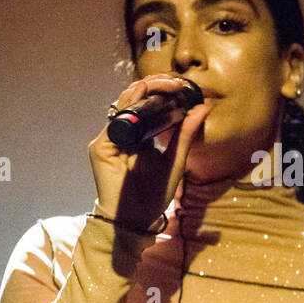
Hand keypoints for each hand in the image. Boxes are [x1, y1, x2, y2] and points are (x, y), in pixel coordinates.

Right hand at [87, 74, 210, 231]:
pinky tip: (150, 100)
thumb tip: (202, 107)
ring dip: (147, 89)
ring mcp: (110, 138)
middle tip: (178, 82)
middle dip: (156, 85)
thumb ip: (185, 135)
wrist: (137, 220)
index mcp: (138, 135)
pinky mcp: (101, 146)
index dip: (163, 91)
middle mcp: (122, 133)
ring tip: (169, 86)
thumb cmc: (154, 195)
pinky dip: (133, 105)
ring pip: (124, 102)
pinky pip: (116, 119)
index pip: (147, 104)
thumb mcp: (176, 160)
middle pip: (135, 98)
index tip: (184, 86)